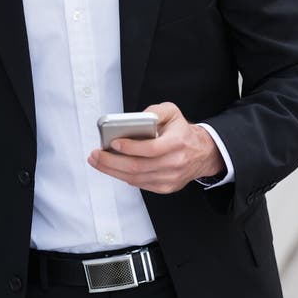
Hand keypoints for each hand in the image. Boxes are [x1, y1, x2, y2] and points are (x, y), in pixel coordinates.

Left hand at [87, 102, 225, 193]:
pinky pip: (140, 184)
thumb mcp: (172, 112)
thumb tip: (137, 117)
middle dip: (111, 162)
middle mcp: (174, 163)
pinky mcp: (166, 187)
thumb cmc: (182, 131)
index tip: (112, 142)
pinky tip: (113, 168)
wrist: (201, 153)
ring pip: (136, 178)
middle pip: (138, 167)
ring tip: (98, 161)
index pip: (151, 149)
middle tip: (95, 155)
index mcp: (177, 143)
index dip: (130, 147)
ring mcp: (170, 178)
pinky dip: (123, 176)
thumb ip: (155, 110)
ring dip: (112, 170)